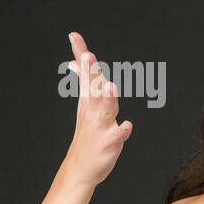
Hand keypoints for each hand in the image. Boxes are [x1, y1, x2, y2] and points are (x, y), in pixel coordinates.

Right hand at [62, 31, 131, 186]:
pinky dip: (122, 130)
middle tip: (87, 55)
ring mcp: (100, 126)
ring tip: (109, 85)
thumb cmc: (87, 134)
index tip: (74, 36)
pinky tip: (128, 125)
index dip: (80, 54)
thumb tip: (75, 63)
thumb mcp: (84, 106)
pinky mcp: (109, 142)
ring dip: (107, 98)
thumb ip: (84, 82)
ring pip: (105, 109)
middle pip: (93, 87)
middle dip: (91, 72)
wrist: (81, 168)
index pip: (84, 73)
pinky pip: (118, 135)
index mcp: (88, 100)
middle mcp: (92, 110)